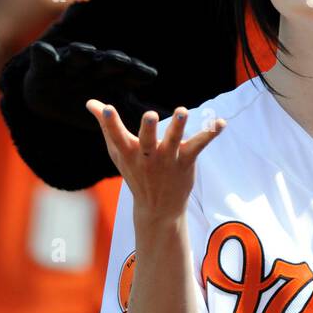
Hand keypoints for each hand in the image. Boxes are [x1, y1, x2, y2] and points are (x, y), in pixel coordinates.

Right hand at [24, 41, 166, 131]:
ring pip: (77, 54)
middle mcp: (93, 64)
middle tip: (123, 63)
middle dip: (114, 61)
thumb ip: (136, 109)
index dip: (137, 72)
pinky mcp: (45, 63)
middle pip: (106, 60)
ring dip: (81, 52)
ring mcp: (69, 62)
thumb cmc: (87, 96)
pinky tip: (44, 51)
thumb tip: (166, 114)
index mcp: (111, 74)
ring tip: (86, 51)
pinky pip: (43, 55)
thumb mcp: (112, 104)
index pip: (129, 71)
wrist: (49, 95)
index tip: (149, 75)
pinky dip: (43, 52)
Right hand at [86, 99, 225, 221]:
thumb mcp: (118, 152)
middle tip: (149, 115)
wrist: (158, 209)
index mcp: (128, 152)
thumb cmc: (136, 173)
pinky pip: (199, 144)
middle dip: (147, 129)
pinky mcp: (186, 161)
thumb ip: (106, 126)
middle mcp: (147, 156)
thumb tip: (91, 103)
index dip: (109, 122)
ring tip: (182, 111)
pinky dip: (210, 133)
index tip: (106, 108)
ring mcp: (167, 159)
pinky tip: (220, 123)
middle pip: (146, 140)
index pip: (116, 136)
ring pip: (174, 141)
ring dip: (178, 126)